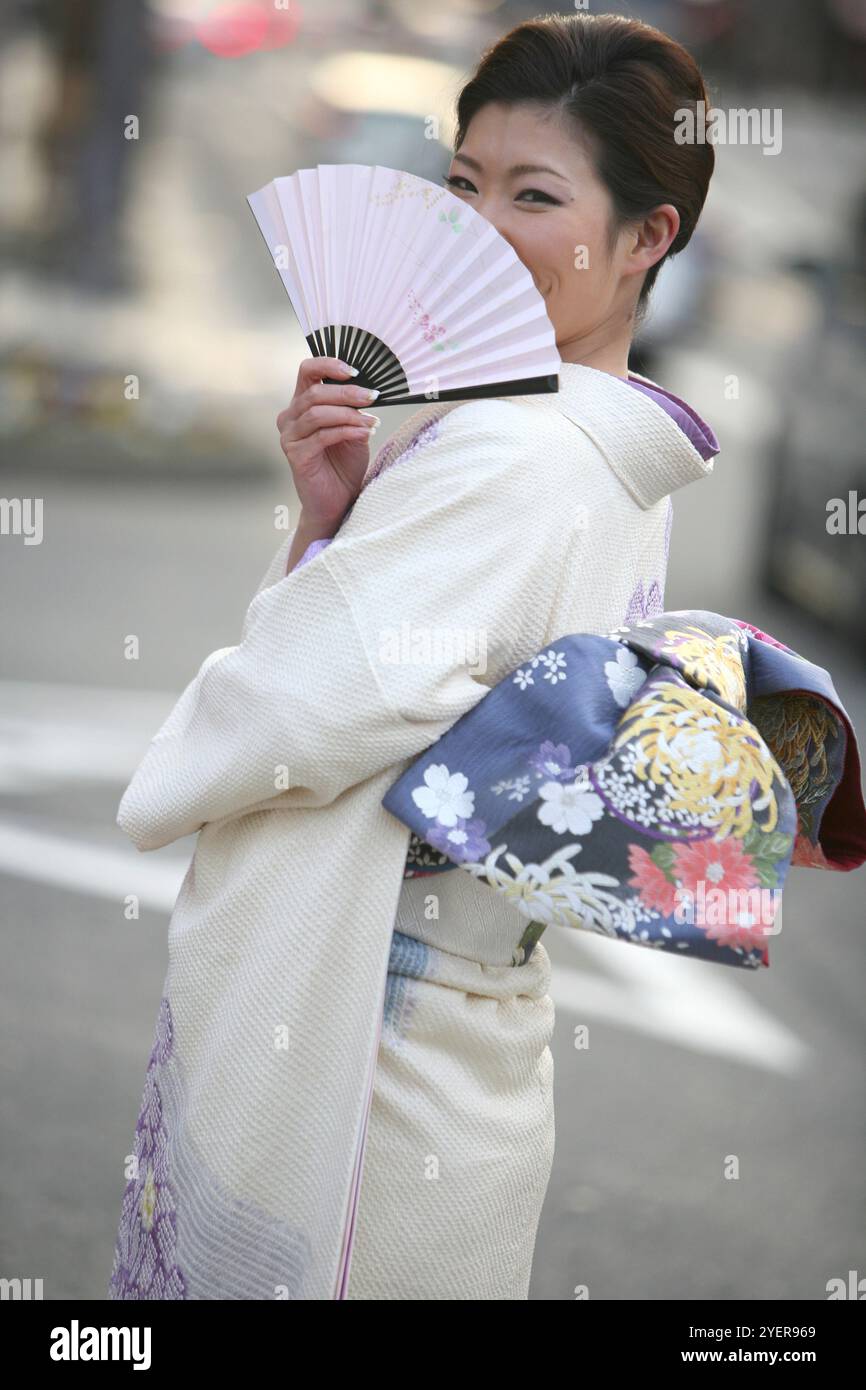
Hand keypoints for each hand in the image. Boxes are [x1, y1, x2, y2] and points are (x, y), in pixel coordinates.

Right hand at [276, 357, 379, 530]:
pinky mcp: (295, 455)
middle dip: (347, 393)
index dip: (328, 364)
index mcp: (302, 404)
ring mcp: (289, 436)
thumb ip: (355, 412)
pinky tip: (362, 433)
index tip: (355, 371)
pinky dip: (345, 431)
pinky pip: (322, 435)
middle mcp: (290, 417)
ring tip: (371, 421)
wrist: (337, 502)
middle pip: (315, 392)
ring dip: (348, 414)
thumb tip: (367, 394)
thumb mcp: (355, 431)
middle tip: (372, 397)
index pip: (307, 371)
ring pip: (318, 413)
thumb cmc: (344, 465)